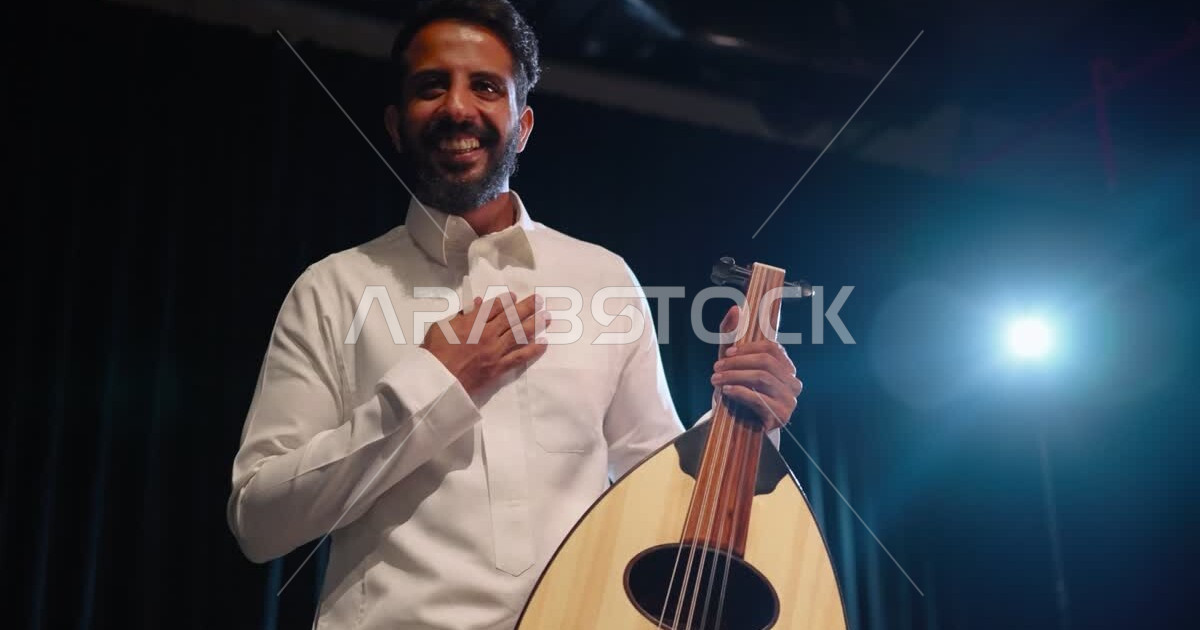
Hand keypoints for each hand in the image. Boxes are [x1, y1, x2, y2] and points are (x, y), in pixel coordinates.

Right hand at [421, 292, 549, 395]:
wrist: (438, 381)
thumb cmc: (435, 353)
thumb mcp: (442, 327)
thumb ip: (461, 315)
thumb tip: (476, 304)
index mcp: (473, 322)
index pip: (494, 307)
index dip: (506, 300)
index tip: (514, 297)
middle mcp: (488, 334)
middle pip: (512, 317)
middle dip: (527, 307)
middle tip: (540, 300)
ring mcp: (496, 351)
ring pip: (520, 334)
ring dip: (535, 324)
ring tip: (546, 317)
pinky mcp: (499, 367)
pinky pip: (520, 357)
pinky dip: (533, 350)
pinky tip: (544, 343)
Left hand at [711, 305, 802, 430]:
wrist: (737, 425)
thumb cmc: (738, 390)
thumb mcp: (732, 362)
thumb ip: (731, 334)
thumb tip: (735, 308)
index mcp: (786, 367)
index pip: (772, 348)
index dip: (748, 348)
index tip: (727, 353)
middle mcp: (793, 382)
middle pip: (766, 362)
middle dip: (737, 363)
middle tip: (716, 367)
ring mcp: (790, 400)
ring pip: (761, 378)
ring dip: (734, 376)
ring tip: (716, 379)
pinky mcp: (781, 416)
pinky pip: (759, 398)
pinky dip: (739, 392)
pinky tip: (725, 391)